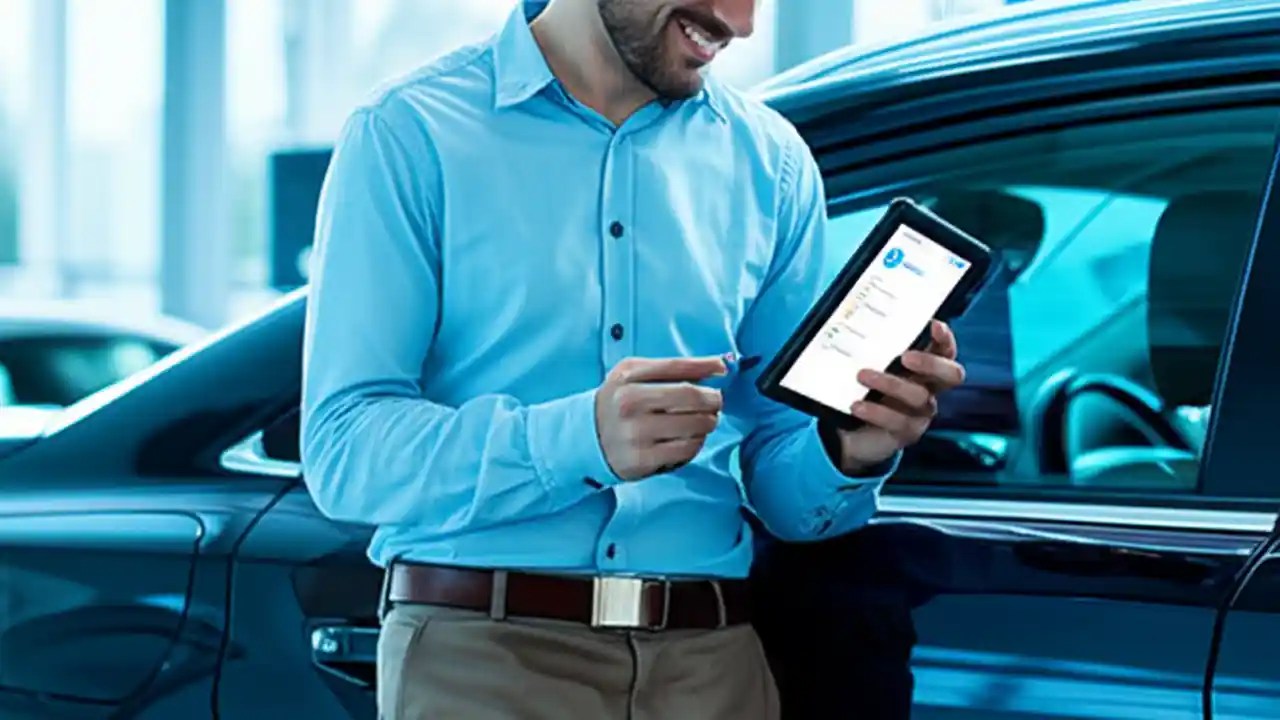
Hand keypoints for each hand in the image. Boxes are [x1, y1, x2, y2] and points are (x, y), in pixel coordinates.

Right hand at [595, 356, 726, 480]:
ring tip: (704, 420)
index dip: (705, 366)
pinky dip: (697, 442)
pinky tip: (691, 438)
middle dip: (712, 399)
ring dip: (708, 422)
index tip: (722, 369)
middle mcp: (630, 404)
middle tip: (715, 402)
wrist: (587, 438)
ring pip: (694, 425)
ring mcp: (636, 434)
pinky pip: (686, 449)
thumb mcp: (632, 375)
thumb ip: (670, 368)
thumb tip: (717, 365)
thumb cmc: (618, 402)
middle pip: (690, 396)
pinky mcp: (643, 460)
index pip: (676, 366)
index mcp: (627, 378)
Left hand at [833, 321, 965, 473]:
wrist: (849, 433)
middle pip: (951, 375)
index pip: (946, 351)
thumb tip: (858, 323)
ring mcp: (920, 413)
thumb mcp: (869, 368)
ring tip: (862, 375)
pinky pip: (898, 421)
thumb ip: (873, 352)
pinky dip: (876, 412)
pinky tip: (856, 406)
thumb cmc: (863, 391)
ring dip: (891, 384)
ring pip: (919, 396)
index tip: (934, 324)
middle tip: (906, 357)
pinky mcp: (907, 433)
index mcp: (924, 369)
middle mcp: (929, 389)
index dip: (945, 339)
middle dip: (931, 363)